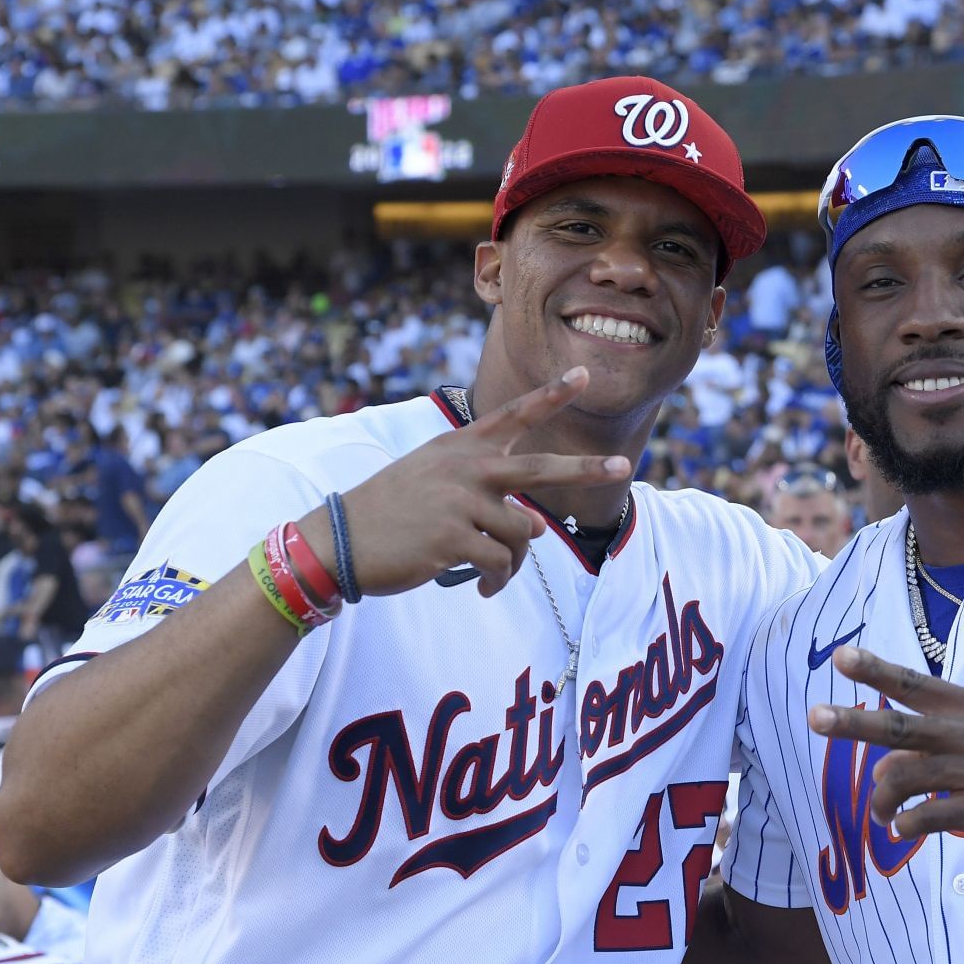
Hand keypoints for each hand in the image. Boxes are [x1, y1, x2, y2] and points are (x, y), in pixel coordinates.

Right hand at [297, 368, 629, 598]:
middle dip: (586, 469)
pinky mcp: (454, 539)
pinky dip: (499, 581)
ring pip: (524, 534)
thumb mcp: (430, 476)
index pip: (514, 415)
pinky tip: (484, 588)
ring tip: (495, 574)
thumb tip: (539, 525)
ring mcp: (460, 502)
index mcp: (460, 447)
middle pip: (539, 469)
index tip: (583, 375)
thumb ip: (484, 488)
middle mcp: (465, 469)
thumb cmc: (389, 513)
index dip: (551, 395)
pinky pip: (502, 563)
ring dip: (516, 561)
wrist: (340, 542)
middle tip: (624, 466)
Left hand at [807, 645, 963, 855]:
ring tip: (881, 815)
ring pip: (907, 777)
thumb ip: (940, 740)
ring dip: (882, 799)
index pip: (915, 684)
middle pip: (900, 726)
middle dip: (853, 722)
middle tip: (814, 718)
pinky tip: (903, 830)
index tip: (841, 656)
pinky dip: (907, 825)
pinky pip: (930, 816)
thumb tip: (886, 761)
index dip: (876, 670)